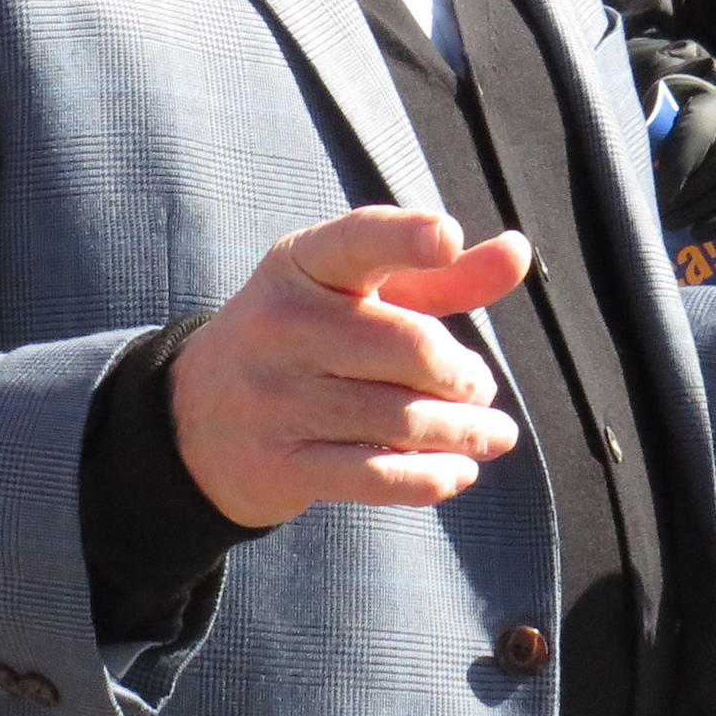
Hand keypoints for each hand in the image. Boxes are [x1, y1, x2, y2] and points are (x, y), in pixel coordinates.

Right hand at [171, 209, 532, 530]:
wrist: (195, 420)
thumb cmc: (304, 342)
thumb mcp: (354, 295)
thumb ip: (439, 278)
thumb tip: (519, 253)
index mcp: (301, 266)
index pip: (358, 241)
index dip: (406, 238)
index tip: (450, 238)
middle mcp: (282, 326)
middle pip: (405, 346)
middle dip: (461, 374)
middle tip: (479, 388)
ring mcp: (276, 399)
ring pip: (399, 417)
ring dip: (463, 432)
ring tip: (492, 434)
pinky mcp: (280, 465)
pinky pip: (373, 475)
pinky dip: (429, 478)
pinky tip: (459, 471)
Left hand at [650, 73, 715, 237]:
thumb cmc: (689, 132)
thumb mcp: (671, 134)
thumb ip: (664, 160)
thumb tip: (652, 197)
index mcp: (707, 114)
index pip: (691, 146)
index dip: (672, 177)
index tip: (656, 200)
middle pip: (712, 172)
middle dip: (684, 200)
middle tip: (661, 218)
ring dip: (700, 213)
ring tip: (675, 226)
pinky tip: (701, 233)